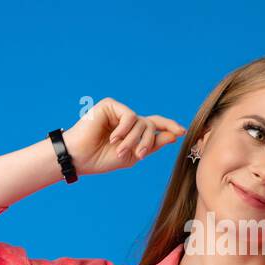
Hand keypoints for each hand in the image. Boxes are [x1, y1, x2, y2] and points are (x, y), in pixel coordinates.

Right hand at [61, 97, 186, 175]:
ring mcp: (118, 111)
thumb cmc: (102, 159)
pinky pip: (130, 116)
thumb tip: (174, 135)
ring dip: (133, 139)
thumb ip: (152, 145)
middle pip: (151, 125)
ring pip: (141, 122)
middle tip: (139, 154)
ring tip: (120, 150)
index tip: (182, 132)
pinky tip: (114, 138)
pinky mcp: (110, 105)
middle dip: (148, 141)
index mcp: (133, 131)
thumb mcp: (133, 155)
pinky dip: (125, 129)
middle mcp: (127, 119)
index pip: (155, 125)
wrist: (81, 158)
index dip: (169, 126)